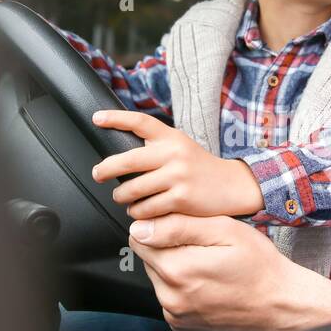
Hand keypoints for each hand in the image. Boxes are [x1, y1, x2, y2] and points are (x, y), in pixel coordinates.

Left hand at [92, 109, 263, 219]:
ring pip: (134, 189)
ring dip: (122, 197)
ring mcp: (178, 176)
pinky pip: (147, 208)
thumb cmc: (201, 168)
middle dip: (106, 169)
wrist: (233, 185)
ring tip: (122, 198)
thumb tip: (122, 156)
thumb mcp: (181, 147)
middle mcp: (174, 153)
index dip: (116, 118)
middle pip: (128, 160)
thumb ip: (156, 147)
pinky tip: (139, 211)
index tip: (97, 118)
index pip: (140, 122)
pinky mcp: (181, 198)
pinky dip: (138, 212)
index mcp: (171, 137)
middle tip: (98, 174)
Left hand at [126, 213, 330, 330]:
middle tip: (206, 248)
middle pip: (148, 258)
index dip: (163, 226)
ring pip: (158, 278)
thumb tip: (141, 227)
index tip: (188, 230)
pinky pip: (169, 298)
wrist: (281, 307)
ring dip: (176, 269)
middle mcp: (170, 297)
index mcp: (177, 270)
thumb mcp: (225, 231)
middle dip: (169, 248)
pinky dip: (183, 289)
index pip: (140, 237)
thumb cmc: (261, 268)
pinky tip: (208, 285)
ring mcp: (175, 315)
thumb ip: (178, 226)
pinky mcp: (181, 325)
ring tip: (210, 267)